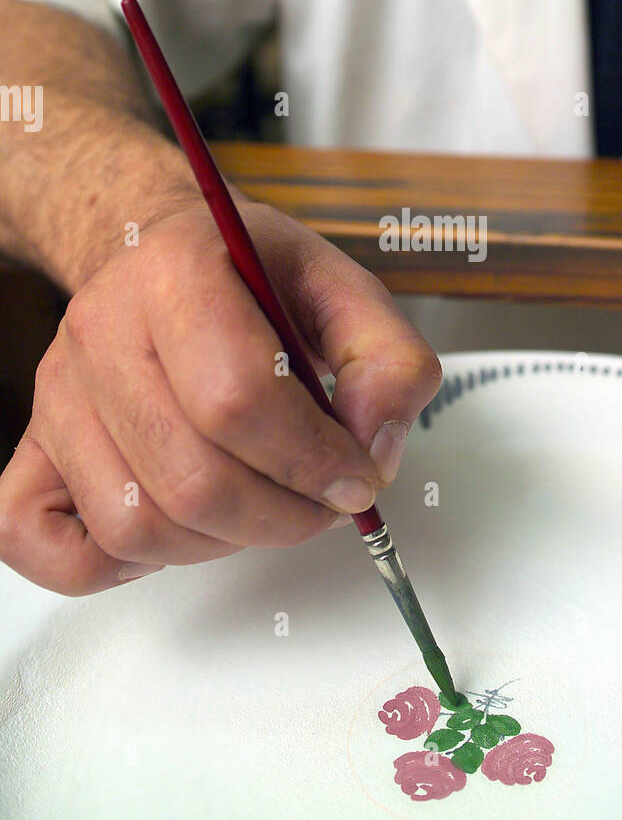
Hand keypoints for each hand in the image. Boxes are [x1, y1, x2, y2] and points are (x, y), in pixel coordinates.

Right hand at [0, 201, 441, 592]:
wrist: (155, 252)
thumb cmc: (249, 276)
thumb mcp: (343, 287)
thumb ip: (388, 359)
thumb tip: (374, 449)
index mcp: (177, 272)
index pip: (238, 399)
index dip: (313, 459)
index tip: (358, 478)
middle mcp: (102, 331)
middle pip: (191, 479)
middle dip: (283, 517)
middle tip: (324, 503)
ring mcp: (58, 396)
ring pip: (134, 526)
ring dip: (222, 542)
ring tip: (264, 506)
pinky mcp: (35, 447)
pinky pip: (48, 547)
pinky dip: (117, 567)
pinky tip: (181, 530)